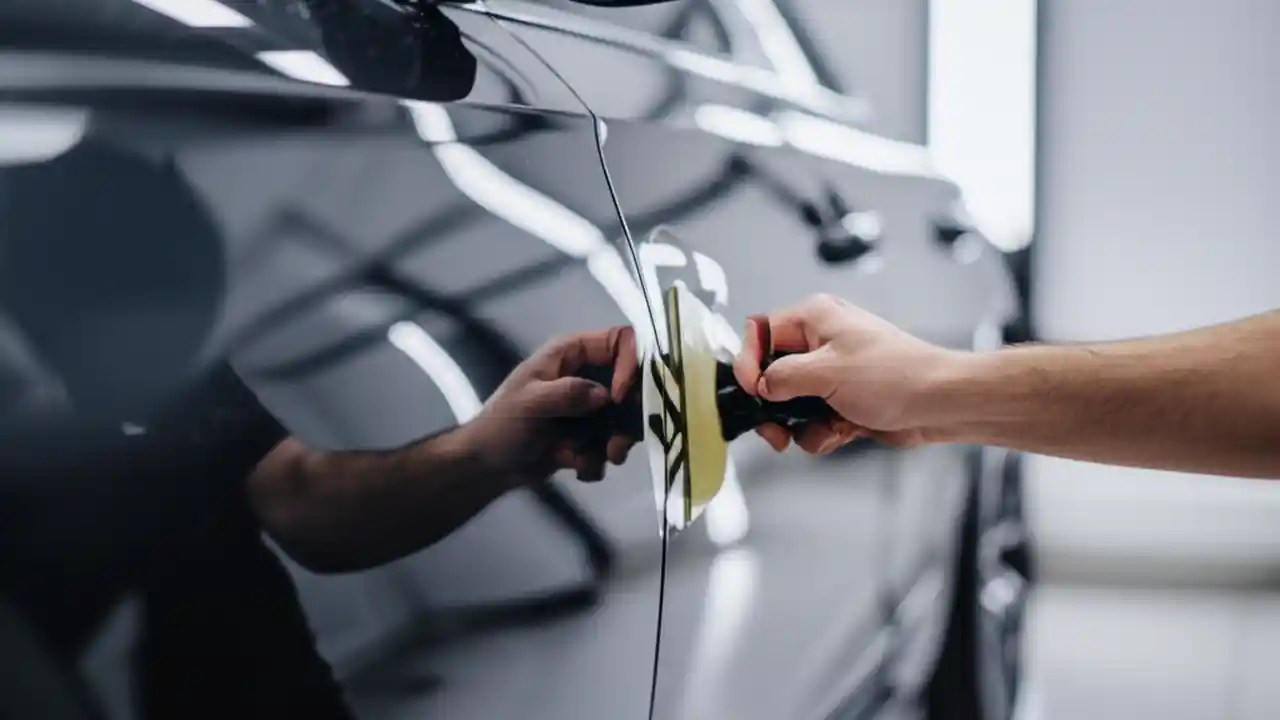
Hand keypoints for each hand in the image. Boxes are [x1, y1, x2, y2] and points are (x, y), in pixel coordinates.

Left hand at [458, 325, 639, 483]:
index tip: (621, 398)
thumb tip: (605, 396)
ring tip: (601, 458)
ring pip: (624, 419)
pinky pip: (609, 445)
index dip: (629, 364)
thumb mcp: (530, 403)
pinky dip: (597, 460)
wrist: (486, 468)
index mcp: (570, 353)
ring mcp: (588, 407)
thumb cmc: (501, 425)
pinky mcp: (589, 436)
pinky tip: (576, 466)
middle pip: (631, 384)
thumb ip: (567, 394)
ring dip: (615, 444)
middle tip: (618, 443)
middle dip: (627, 418)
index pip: (618, 341)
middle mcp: (585, 375)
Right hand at [732, 294, 956, 453]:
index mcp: (814, 318)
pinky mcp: (844, 401)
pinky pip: (814, 420)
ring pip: (791, 404)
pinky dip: (823, 433)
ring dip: (801, 426)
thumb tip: (760, 386)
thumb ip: (782, 377)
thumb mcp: (826, 372)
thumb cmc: (894, 375)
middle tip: (775, 431)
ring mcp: (833, 373)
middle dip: (774, 408)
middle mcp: (820, 342)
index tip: (752, 392)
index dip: (749, 364)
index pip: (760, 334)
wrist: (940, 403)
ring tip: (824, 431)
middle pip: (772, 375)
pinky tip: (843, 434)